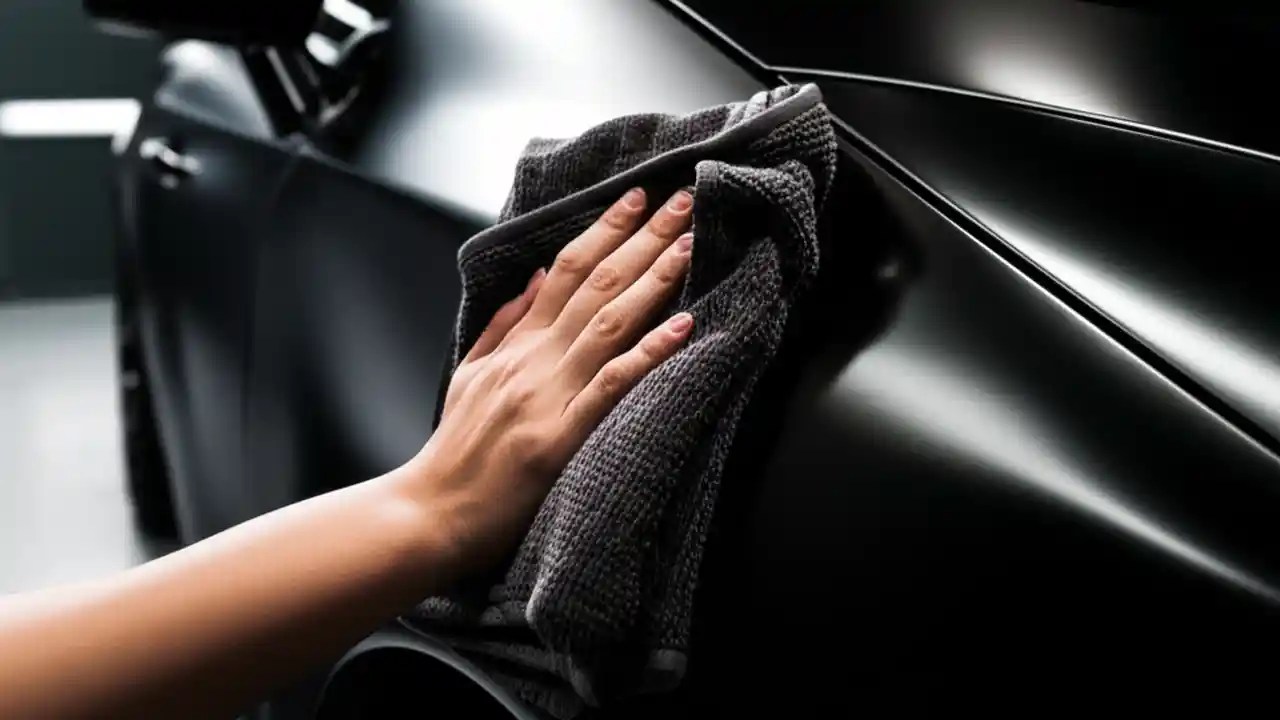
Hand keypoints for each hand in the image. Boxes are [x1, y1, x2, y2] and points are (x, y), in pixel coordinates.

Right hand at [403, 187, 695, 576]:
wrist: (432, 513)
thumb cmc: (455, 452)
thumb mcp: (469, 375)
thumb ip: (503, 325)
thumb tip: (537, 279)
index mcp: (516, 346)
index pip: (566, 271)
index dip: (605, 230)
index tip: (637, 198)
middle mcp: (534, 361)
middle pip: (596, 286)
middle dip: (643, 239)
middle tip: (682, 200)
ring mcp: (548, 396)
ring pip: (608, 324)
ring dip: (653, 280)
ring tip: (689, 243)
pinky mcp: (561, 438)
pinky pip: (612, 386)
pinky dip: (648, 353)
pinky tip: (683, 325)